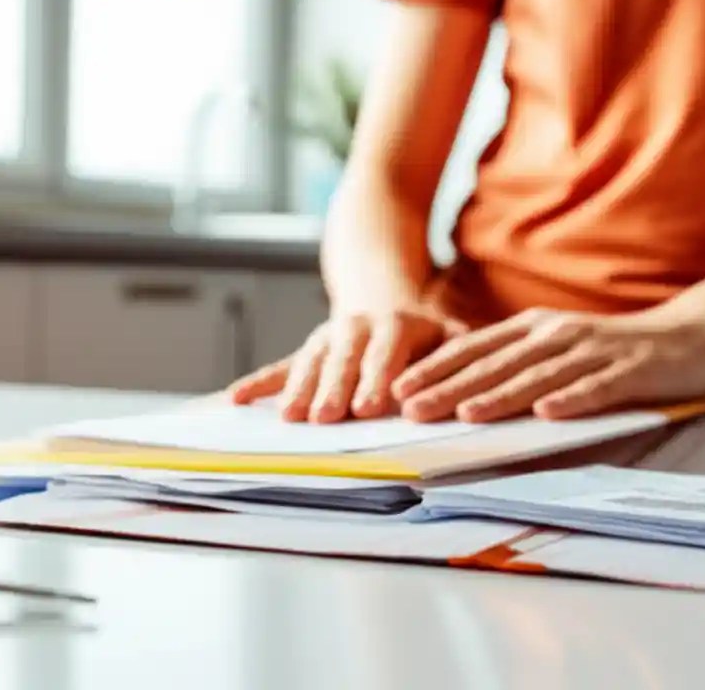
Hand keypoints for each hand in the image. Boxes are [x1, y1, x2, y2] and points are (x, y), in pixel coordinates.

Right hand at [227, 308, 464, 422]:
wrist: (382, 286)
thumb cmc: (425, 328)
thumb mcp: (450, 333)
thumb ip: (458, 357)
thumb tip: (468, 385)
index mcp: (398, 326)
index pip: (386, 354)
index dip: (377, 380)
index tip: (370, 408)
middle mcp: (359, 329)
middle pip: (343, 361)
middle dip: (333, 390)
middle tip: (324, 419)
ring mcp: (329, 338)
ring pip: (311, 363)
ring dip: (298, 390)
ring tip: (288, 418)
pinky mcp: (308, 349)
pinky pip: (281, 365)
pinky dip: (260, 381)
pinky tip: (237, 398)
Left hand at [391, 306, 704, 422]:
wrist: (690, 337)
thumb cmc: (614, 350)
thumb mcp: (557, 348)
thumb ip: (516, 364)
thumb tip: (461, 392)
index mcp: (534, 328)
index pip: (474, 348)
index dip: (435, 368)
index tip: (397, 389)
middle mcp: (557, 334)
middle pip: (496, 363)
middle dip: (451, 387)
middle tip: (411, 409)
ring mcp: (593, 351)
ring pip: (538, 375)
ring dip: (500, 395)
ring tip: (466, 414)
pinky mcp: (630, 372)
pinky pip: (597, 388)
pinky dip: (572, 400)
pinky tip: (548, 414)